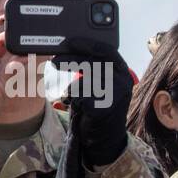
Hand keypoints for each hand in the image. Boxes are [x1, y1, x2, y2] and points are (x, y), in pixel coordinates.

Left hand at [51, 42, 132, 167]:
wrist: (105, 136)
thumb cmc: (98, 105)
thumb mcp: (99, 81)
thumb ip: (91, 65)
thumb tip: (68, 47)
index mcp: (123, 72)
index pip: (106, 50)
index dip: (87, 43)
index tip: (69, 41)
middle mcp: (123, 82)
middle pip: (93, 63)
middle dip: (71, 60)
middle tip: (55, 61)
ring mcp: (115, 96)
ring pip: (84, 80)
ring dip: (74, 87)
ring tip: (75, 95)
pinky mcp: (103, 108)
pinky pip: (80, 96)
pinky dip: (74, 99)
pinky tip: (79, 105)